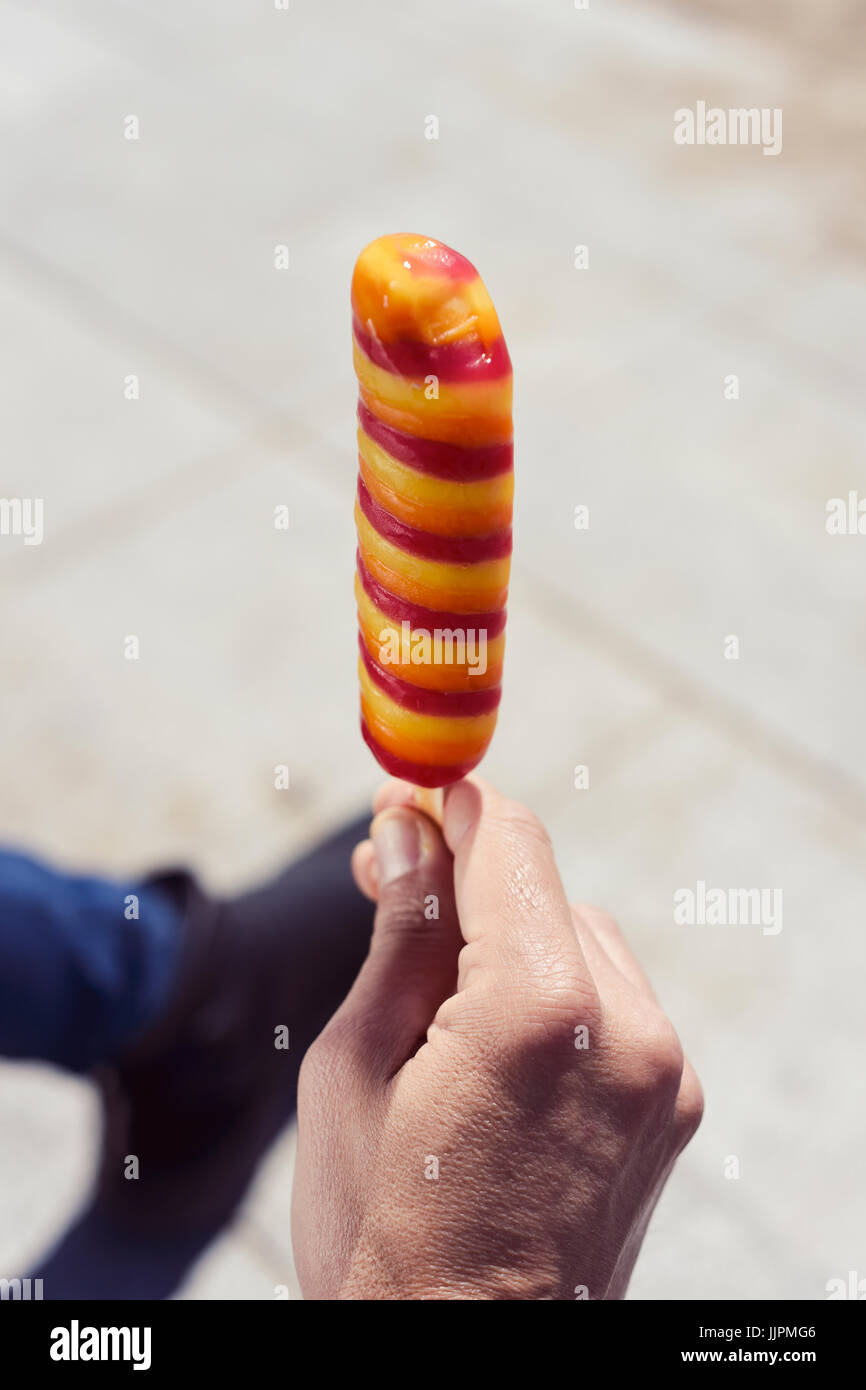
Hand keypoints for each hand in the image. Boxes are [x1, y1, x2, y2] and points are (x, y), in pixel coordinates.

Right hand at [291, 777, 702, 1299]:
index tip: (409, 799)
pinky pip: (615, 1004)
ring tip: (442, 1007)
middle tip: (398, 892)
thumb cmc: (379, 1233)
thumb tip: (409, 833)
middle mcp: (628, 1033)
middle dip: (472, 881)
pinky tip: (499, 1051)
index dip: (452, 808)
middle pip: (547, 890)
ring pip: (585, 942)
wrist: (461, 1364)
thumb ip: (403, 933)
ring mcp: (664, 1077)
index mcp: (538, 1014)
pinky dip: (558, 998)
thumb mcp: (354, 1067)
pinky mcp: (674, 1109)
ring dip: (516, 941)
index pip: (509, 846)